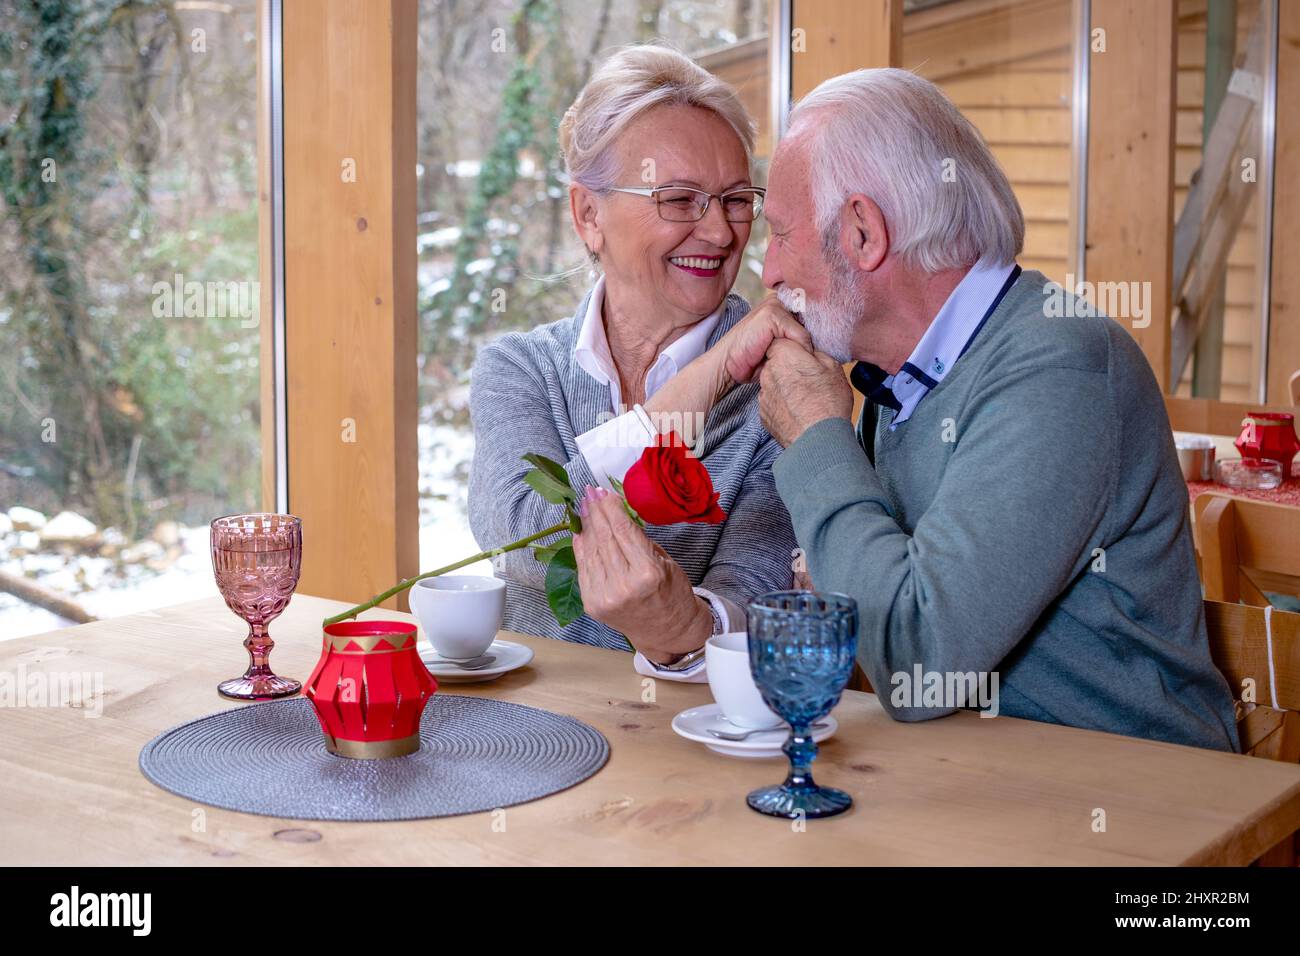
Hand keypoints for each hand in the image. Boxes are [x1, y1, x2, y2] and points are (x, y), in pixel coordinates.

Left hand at [571, 487, 711, 662]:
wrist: (667, 630)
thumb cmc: (672, 592)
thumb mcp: (664, 561)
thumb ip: (638, 539)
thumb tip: (615, 512)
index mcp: (647, 573)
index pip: (623, 530)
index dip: (610, 507)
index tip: (603, 491)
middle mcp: (623, 585)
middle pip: (604, 538)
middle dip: (595, 511)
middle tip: (589, 492)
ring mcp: (605, 597)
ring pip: (591, 551)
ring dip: (586, 526)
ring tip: (583, 506)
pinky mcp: (592, 605)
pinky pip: (584, 568)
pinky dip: (581, 548)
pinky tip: (580, 531)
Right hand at [643, 296, 811, 424]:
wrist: (727, 365)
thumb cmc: (751, 360)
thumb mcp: (780, 348)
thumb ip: (797, 340)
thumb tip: (824, 345)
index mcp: (782, 305)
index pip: (813, 317)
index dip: (817, 335)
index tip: (812, 353)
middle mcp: (779, 301)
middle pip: (813, 322)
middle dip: (811, 342)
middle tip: (798, 357)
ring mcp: (775, 305)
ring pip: (807, 331)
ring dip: (802, 349)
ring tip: (785, 358)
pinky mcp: (772, 314)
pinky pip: (800, 336)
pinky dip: (797, 351)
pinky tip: (780, 358)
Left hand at [758, 339, 853, 446]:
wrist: (819, 439)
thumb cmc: (828, 402)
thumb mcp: (832, 367)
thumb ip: (816, 353)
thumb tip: (809, 352)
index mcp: (784, 355)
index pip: (780, 341)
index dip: (794, 348)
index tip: (806, 357)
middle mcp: (768, 373)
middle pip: (775, 363)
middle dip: (789, 368)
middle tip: (809, 379)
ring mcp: (764, 395)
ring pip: (774, 384)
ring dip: (786, 387)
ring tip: (806, 398)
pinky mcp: (764, 415)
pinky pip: (773, 403)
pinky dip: (783, 405)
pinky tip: (799, 411)